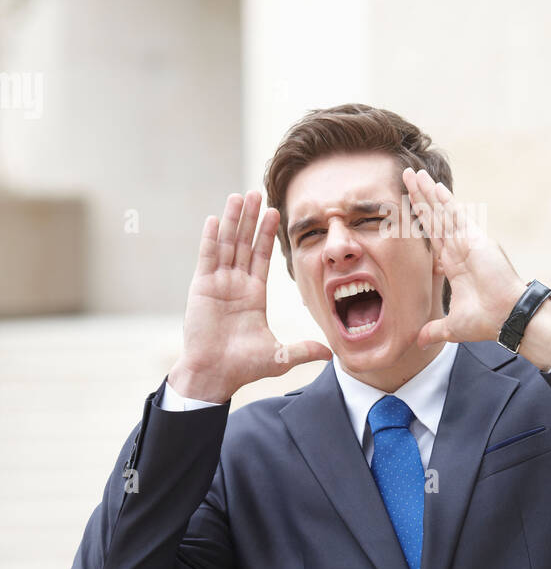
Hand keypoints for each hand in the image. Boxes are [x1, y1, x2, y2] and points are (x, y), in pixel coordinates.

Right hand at [167, 190, 332, 401]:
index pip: (262, 256)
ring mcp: (217, 283)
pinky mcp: (201, 288)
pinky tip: (214, 219)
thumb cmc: (242, 366)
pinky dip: (211, 238)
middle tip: (256, 192)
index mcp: (253, 294)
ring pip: (227, 244)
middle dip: (250, 218)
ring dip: (232, 220)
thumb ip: (303, 350)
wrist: (214, 376)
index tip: (275, 212)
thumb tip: (331, 354)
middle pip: (244, 243)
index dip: (267, 234)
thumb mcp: (279, 356)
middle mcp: (235, 284)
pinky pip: (208, 258)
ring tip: (239, 196)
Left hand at [401, 168, 524, 349]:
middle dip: (419, 197)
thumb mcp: (452, 327)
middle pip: (433, 217)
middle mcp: (459, 248)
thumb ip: (434, 329)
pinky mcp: (475, 239)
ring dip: (426, 193)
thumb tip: (419, 341)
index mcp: (453, 263)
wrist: (506, 318)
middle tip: (406, 176)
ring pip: (441, 212)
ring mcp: (467, 241)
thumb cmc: (486, 321)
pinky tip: (432, 186)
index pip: (431, 236)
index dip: (419, 220)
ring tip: (413, 173)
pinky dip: (444, 201)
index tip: (407, 205)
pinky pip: (456, 215)